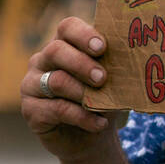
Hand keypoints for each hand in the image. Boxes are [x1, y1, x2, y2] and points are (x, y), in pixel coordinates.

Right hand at [20, 16, 114, 160]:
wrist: (90, 136)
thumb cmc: (101, 99)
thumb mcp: (111, 80)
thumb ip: (114, 65)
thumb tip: (134, 57)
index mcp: (64, 44)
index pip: (67, 27)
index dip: (84, 35)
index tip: (102, 48)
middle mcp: (43, 60)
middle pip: (56, 50)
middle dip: (82, 64)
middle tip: (102, 78)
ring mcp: (32, 84)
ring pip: (55, 81)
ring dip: (82, 93)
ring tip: (101, 105)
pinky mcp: (30, 109)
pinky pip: (56, 109)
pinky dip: (82, 117)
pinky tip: (99, 124)